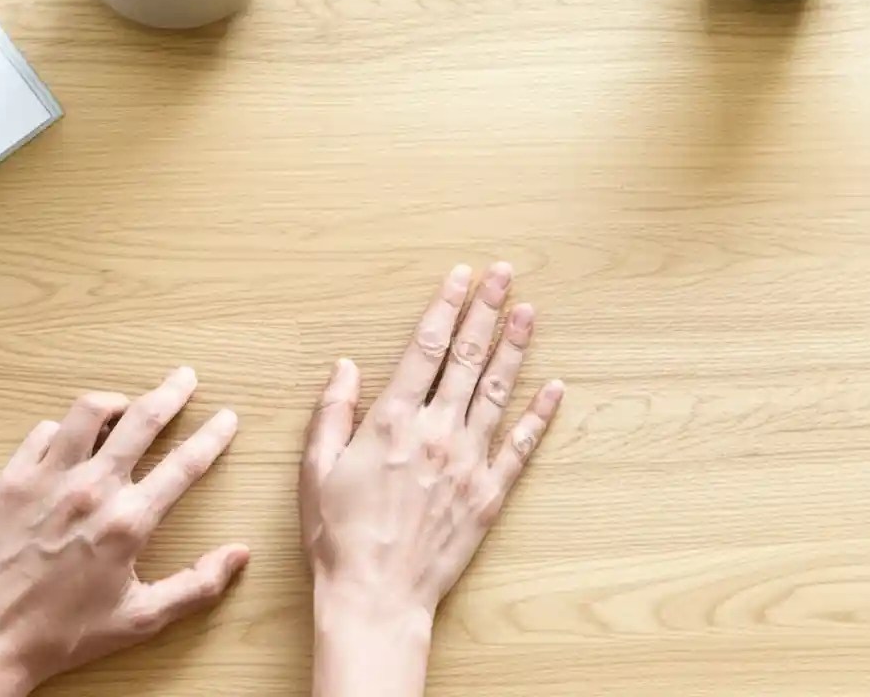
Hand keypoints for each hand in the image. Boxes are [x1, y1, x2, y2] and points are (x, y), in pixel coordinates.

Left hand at [0, 368, 248, 696]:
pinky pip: (44, 432)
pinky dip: (65, 429)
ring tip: (127, 404)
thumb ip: (197, 586)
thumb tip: (240, 554)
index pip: (184, 464)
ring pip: (88, 411)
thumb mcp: (142, 619)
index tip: (226, 417)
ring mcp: (47, 479)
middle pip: (142, 419)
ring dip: (115, 401)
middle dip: (172, 392)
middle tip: (186, 376)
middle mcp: (91, 490)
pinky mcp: (12, 479)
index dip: (212, 436)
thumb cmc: (66, 633)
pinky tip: (72, 440)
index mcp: (128, 522)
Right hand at [301, 263, 564, 696]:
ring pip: (497, 391)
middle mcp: (436, 433)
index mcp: (391, 422)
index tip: (460, 277)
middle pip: (467, 358)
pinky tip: (553, 388)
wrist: (375, 595)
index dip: (444, 307)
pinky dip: (538, 415)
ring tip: (529, 311)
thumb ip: (333, 413)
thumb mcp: (315, 469)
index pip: (425, 349)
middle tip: (504, 274)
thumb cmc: (338, 536)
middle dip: (486, 310)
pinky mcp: (489, 494)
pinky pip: (520, 446)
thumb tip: (346, 368)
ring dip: (515, 347)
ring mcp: (468, 463)